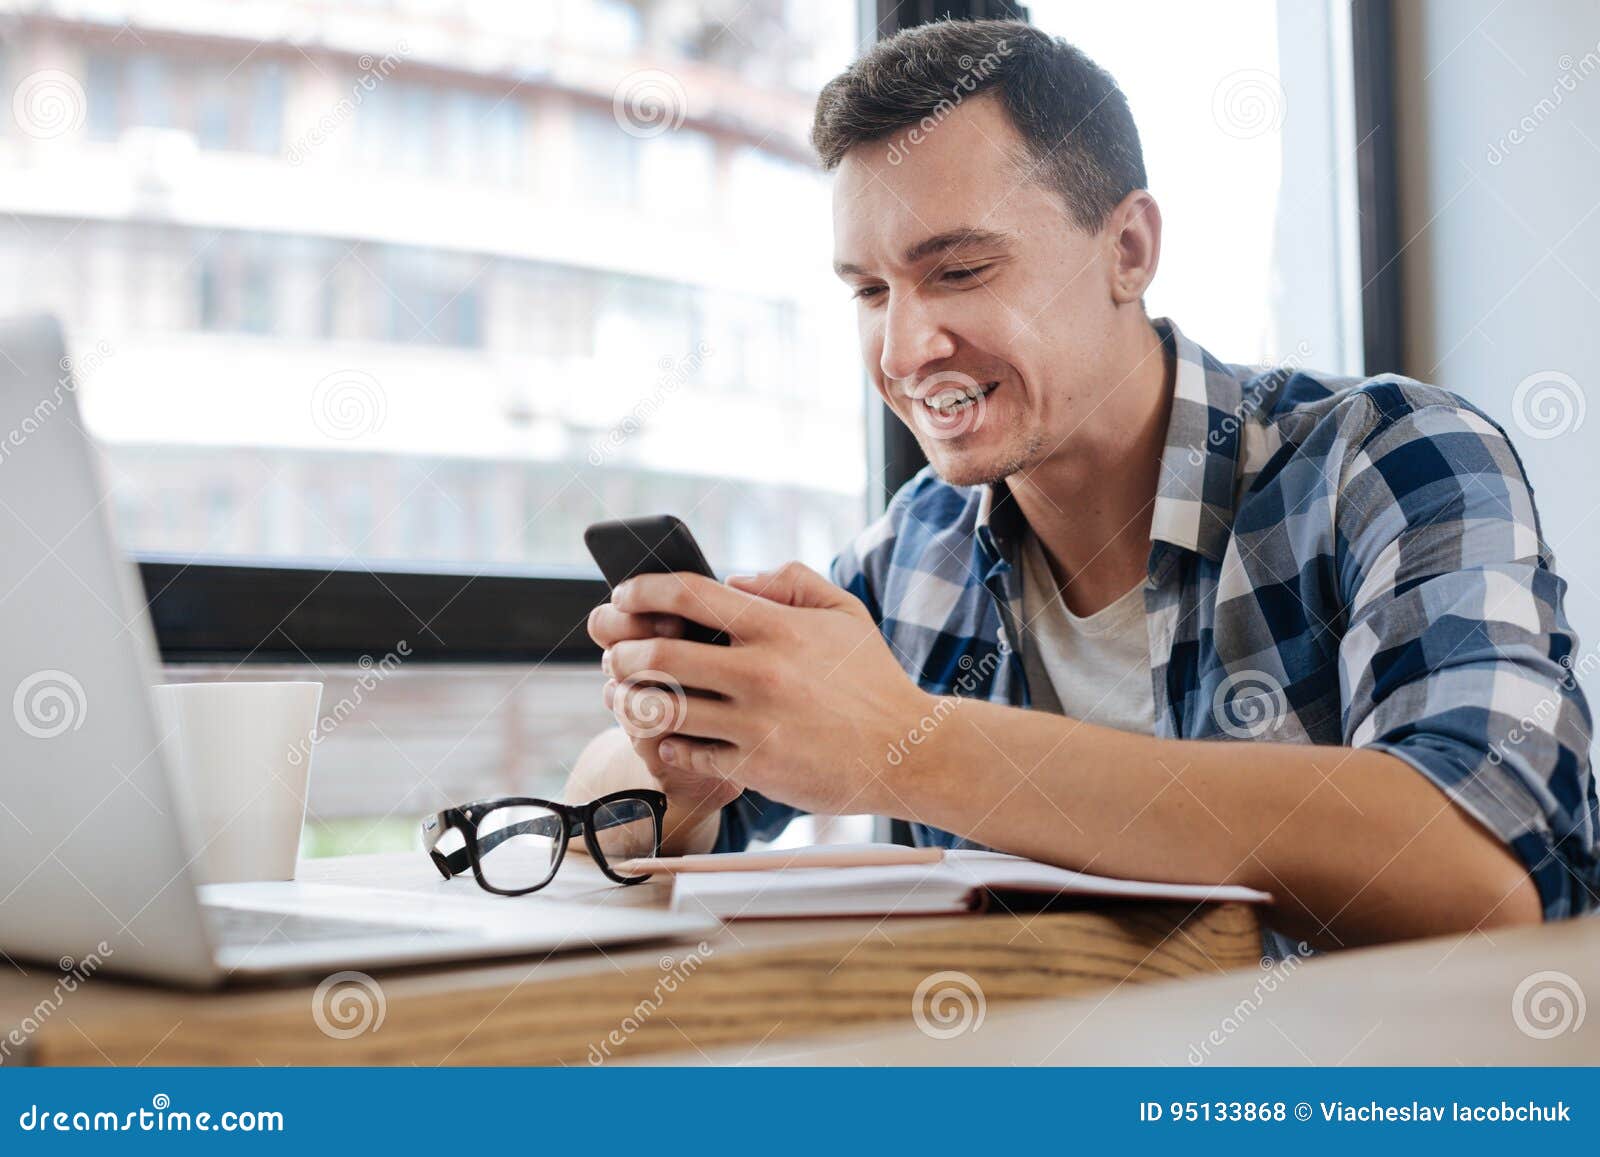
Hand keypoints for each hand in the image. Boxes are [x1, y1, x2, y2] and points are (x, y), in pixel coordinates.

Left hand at [604, 562, 933, 816]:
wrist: (908, 752)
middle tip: (618, 654)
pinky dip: (670, 743)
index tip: (625, 595)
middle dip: (625, 652)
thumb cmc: (873, 680)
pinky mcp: (754, 767)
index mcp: (777, 627)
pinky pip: (687, 753)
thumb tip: (734, 578)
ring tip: (627, 696)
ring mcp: (755, 723)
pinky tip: (675, 735)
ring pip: (662, 709)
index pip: (690, 593)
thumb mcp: (845, 611)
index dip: (644, 589)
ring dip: (631, 701)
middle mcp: (760, 672)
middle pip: (660, 654)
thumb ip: (791, 582)